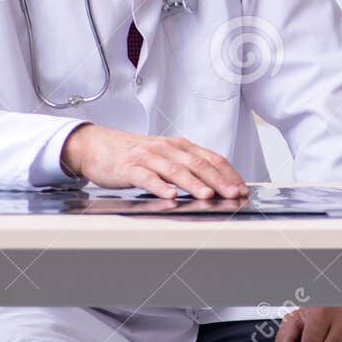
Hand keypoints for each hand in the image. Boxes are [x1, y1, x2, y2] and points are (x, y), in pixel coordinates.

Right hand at [61, 125, 247, 198]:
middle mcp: (168, 149)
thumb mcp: (166, 156)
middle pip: (198, 164)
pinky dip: (160, 186)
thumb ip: (188, 167)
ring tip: (208, 195)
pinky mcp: (130, 167)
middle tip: (233, 194)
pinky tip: (169, 195)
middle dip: (219, 180)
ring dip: (194, 183)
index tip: (242, 188)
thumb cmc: (136, 154)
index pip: (211, 158)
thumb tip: (217, 185)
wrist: (99, 146)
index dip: (228, 173)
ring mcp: (149, 157)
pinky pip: (147, 177)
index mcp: (180, 146)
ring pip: (176, 170)